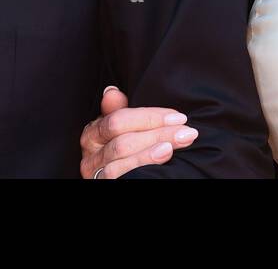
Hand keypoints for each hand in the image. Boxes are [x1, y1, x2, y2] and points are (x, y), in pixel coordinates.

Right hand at [79, 86, 198, 178]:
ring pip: (123, 162)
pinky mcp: (106, 185)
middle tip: (186, 132)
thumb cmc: (121, 150)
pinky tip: (161, 165)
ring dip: (151, 154)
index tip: (178, 117)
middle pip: (124, 142)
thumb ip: (117, 111)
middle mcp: (91, 156)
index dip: (150, 117)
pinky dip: (143, 168)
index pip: (118, 121)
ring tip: (174, 146)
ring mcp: (97, 175)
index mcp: (92, 134)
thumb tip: (111, 91)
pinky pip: (125, 178)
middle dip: (158, 134)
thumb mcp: (118, 129)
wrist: (119, 175)